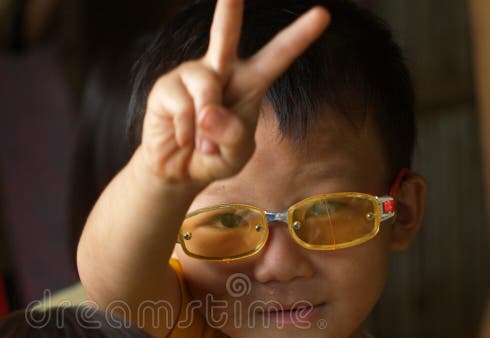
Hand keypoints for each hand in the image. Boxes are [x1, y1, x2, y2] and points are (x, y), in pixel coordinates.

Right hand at [140, 0, 329, 184]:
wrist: (177, 171)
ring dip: (206, 124)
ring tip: (201, 144)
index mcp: (249, 82)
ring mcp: (191, 75)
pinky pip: (183, 107)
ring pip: (206, 86)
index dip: (299, 37)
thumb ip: (232, 137)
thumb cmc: (212, 157)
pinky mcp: (167, 87)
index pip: (277, 56)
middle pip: (226, 34)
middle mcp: (220, 70)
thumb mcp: (235, 156)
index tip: (323, 14)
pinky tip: (182, 139)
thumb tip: (207, 112)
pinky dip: (186, 132)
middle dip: (229, 10)